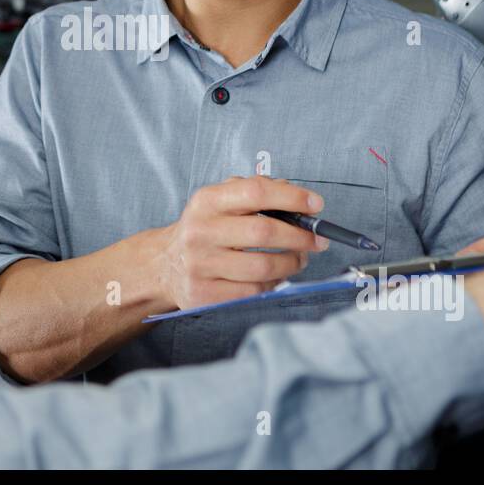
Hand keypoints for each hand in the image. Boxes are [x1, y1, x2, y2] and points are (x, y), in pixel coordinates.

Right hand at [153, 176, 327, 308]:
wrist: (166, 264)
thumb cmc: (206, 229)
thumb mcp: (221, 200)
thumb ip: (256, 191)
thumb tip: (300, 198)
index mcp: (207, 201)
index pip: (256, 192)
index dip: (292, 197)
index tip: (316, 204)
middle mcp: (200, 231)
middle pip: (264, 232)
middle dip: (301, 236)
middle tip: (317, 239)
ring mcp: (200, 264)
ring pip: (263, 267)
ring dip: (292, 263)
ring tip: (299, 258)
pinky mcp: (204, 293)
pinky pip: (253, 292)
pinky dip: (273, 284)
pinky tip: (275, 276)